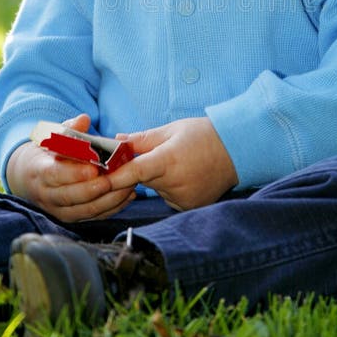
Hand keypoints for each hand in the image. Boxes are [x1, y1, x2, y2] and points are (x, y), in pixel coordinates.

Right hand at [5, 114, 136, 221]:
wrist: (31, 176)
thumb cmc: (47, 153)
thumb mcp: (53, 137)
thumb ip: (70, 129)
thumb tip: (84, 119)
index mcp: (39, 171)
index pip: (54, 175)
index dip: (74, 173)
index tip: (93, 168)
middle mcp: (46, 194)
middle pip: (71, 196)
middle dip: (95, 189)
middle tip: (114, 180)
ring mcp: (58, 209)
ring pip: (84, 210)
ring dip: (108, 200)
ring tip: (128, 186)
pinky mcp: (71, 217)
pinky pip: (93, 216)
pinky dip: (112, 208)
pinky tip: (127, 195)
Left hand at [108, 117, 237, 210]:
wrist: (238, 151)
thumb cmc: (204, 135)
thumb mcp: (172, 130)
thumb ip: (142, 139)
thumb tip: (116, 141)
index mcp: (168, 160)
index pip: (134, 172)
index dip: (114, 177)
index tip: (98, 180)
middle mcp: (175, 183)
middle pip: (143, 180)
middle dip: (141, 170)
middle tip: (155, 154)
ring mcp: (183, 198)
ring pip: (156, 189)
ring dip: (158, 179)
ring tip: (180, 163)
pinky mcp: (189, 206)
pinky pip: (169, 198)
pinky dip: (170, 188)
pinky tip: (187, 175)